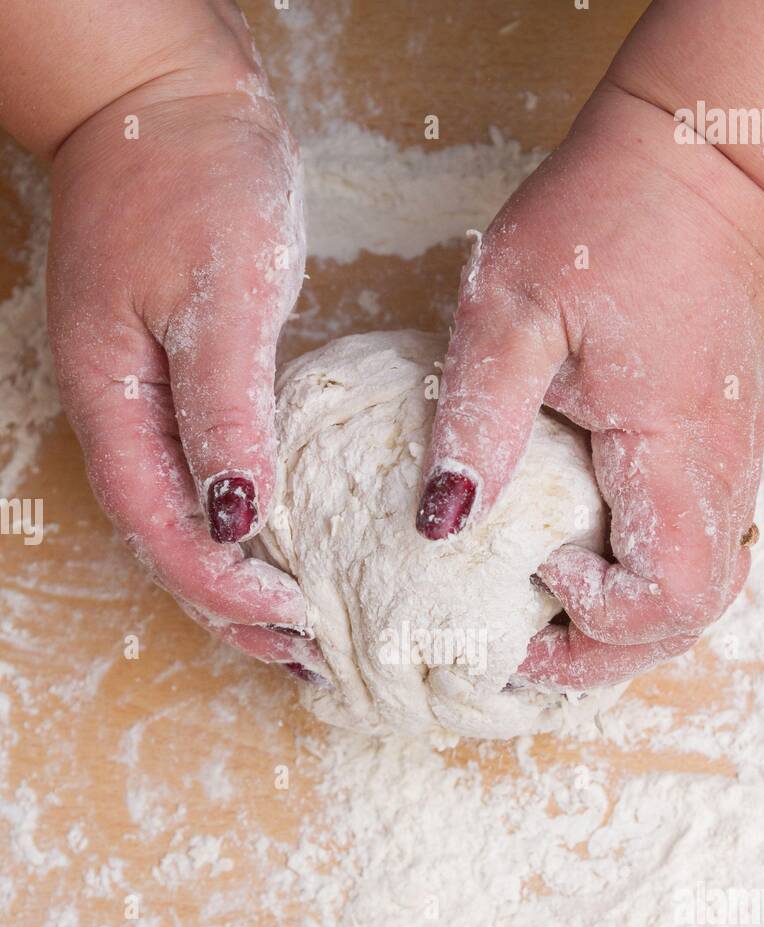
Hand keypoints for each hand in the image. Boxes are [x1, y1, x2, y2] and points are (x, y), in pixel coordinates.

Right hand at [47, 63, 321, 676]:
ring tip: (294, 626)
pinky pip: (194, 474)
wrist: (162, 88)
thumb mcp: (219, 293)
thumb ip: (225, 411)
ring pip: (178, 515)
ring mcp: (136, 392)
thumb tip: (236, 519)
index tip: (293, 625)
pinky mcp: (166, 372)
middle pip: (164, 539)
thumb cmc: (189, 173)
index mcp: (114, 397)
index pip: (161, 528)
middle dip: (230, 606)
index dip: (223, 587)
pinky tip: (276, 539)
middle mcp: (116, 409)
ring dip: (234, 576)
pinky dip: (239, 522)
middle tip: (304, 656)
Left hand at [416, 82, 763, 689]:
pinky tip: (588, 562)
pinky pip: (700, 550)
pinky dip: (647, 583)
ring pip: (702, 593)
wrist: (710, 157)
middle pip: (690, 618)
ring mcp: (731, 465)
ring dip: (628, 626)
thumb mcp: (512, 305)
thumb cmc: (610, 216)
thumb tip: (438, 522)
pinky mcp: (725, 449)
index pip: (669, 596)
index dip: (597, 617)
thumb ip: (478, 416)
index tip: (530, 574)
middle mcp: (720, 473)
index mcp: (672, 449)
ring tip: (550, 619)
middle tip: (522, 651)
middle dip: (604, 655)